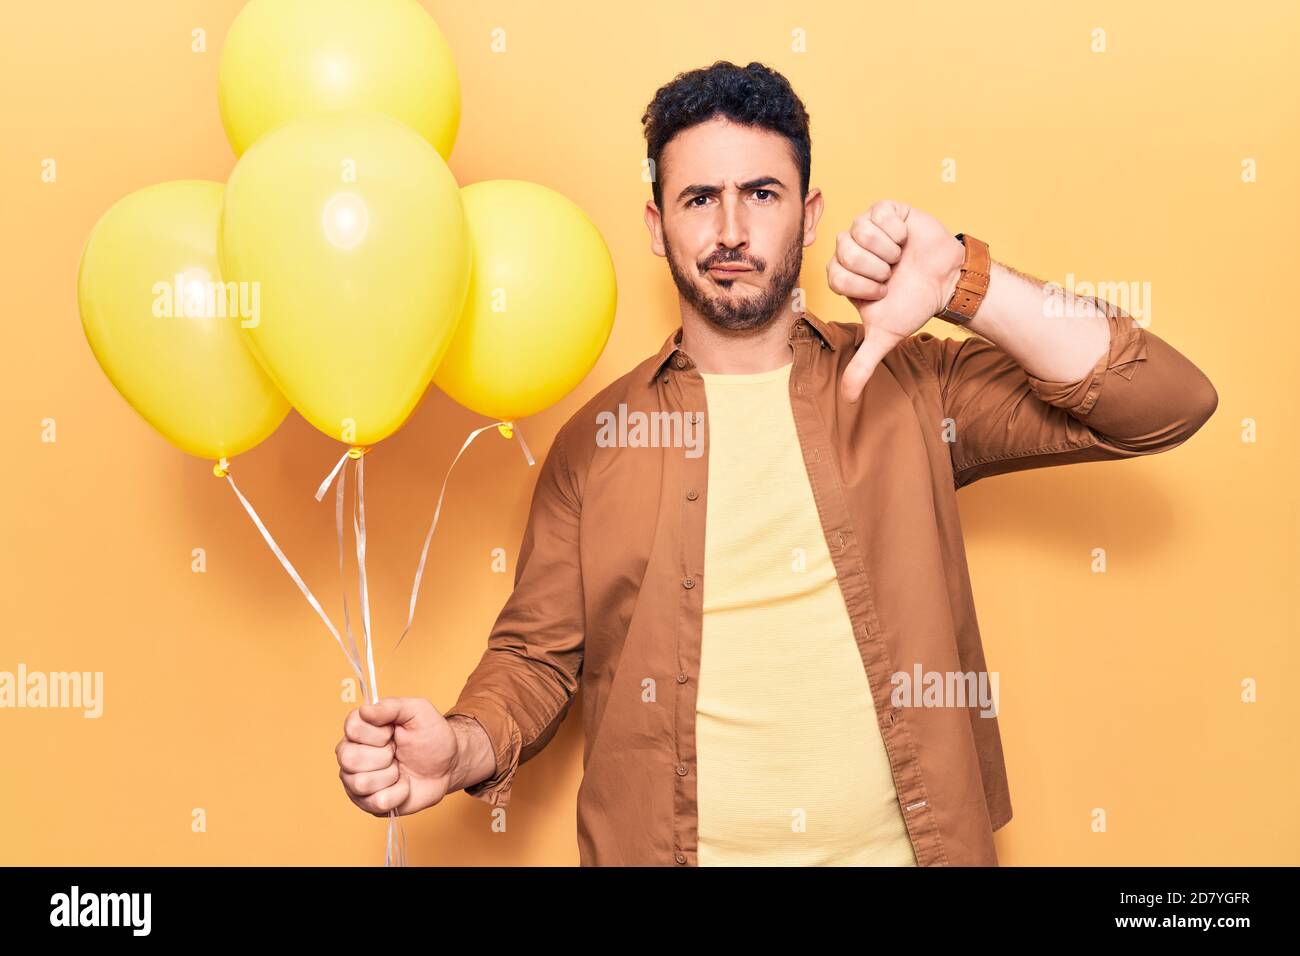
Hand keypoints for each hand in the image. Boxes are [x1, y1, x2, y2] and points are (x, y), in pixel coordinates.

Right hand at [336, 696, 456, 815]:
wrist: (448, 765)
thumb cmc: (432, 736)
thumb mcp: (418, 711)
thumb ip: (391, 706)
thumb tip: (365, 710)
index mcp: (360, 728)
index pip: (352, 728)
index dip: (378, 732)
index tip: (393, 732)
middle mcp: (351, 754)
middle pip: (350, 759)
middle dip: (384, 756)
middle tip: (397, 752)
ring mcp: (356, 781)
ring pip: (361, 783)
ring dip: (391, 776)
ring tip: (399, 769)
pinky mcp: (368, 803)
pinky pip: (377, 802)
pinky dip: (398, 794)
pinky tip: (403, 785)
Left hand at [826, 199, 964, 401]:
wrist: (946, 281)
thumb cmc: (912, 304)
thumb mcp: (885, 335)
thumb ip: (863, 364)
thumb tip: (847, 399)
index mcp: (842, 274)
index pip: (835, 275)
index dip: (863, 285)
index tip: (883, 291)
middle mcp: (849, 248)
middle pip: (845, 250)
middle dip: (876, 268)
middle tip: (893, 274)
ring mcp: (865, 226)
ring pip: (861, 230)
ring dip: (888, 249)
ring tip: (900, 257)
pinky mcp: (885, 209)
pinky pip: (879, 212)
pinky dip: (897, 230)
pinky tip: (905, 240)